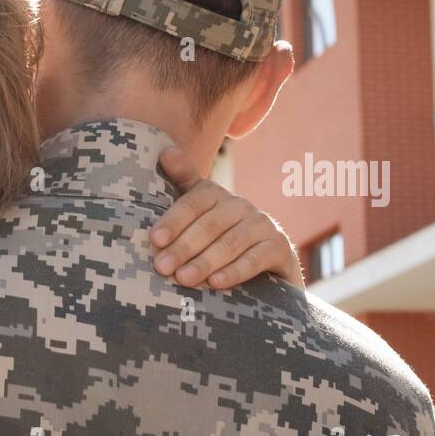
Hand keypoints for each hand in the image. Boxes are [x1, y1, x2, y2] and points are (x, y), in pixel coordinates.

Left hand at [150, 147, 304, 289]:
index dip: (174, 220)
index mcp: (216, 196)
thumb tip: (165, 151)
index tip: (155, 239)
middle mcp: (241, 206)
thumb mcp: (198, 214)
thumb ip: (182, 183)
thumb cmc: (216, 240)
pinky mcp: (279, 247)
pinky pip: (255, 259)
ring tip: (183, 279)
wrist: (262, 268)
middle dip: (184, 246)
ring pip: (231, 242)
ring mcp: (263, 225)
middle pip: (210, 225)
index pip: (194, 202)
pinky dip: (235, 271)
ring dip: (205, 261)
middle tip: (162, 267)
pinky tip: (216, 283)